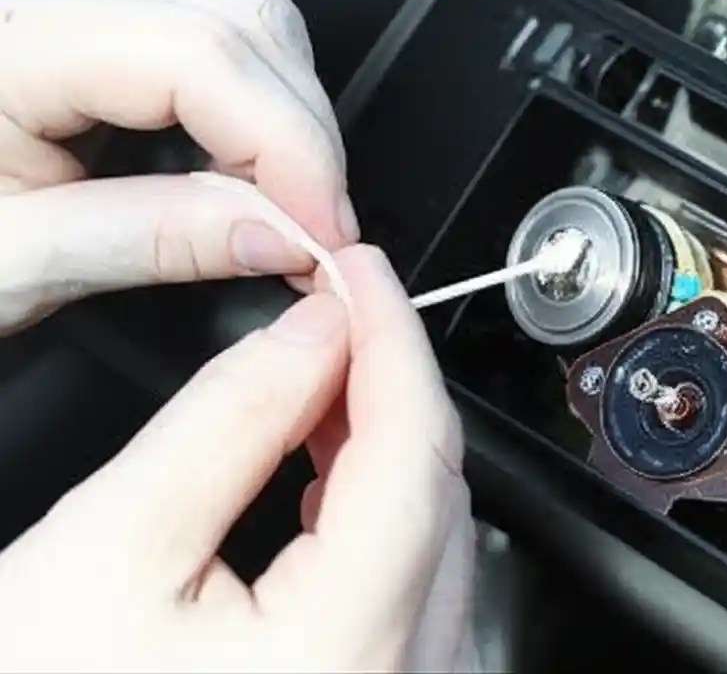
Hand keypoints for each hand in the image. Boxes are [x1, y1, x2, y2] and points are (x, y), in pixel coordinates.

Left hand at [0, 0, 355, 333]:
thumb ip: (154, 238)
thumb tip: (281, 234)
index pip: (199, 56)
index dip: (288, 146)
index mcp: (4, 39)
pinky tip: (252, 122)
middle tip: (314, 225)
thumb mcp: (12, 261)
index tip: (323, 229)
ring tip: (283, 182)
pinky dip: (257, 56)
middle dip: (301, 131)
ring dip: (287, 93)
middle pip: (237, 17)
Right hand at [0, 246, 474, 671]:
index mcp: (351, 644)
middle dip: (389, 380)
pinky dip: (380, 506)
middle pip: (438, 487)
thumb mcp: (110, 550)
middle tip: (336, 305)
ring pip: (436, 531)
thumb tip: (314, 333)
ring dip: (386, 440)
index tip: (358, 269)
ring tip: (325, 371)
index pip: (414, 446)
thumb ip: (228, 424)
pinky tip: (333, 468)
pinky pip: (417, 581)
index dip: (389, 336)